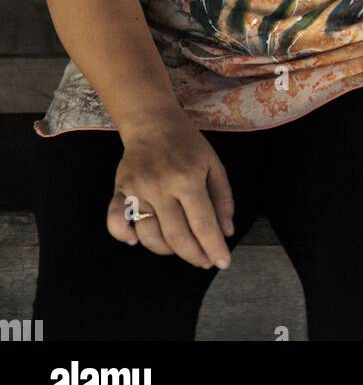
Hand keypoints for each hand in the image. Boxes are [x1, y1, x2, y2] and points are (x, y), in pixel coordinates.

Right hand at [106, 106, 235, 269]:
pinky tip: (136, 240)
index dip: (214, 247)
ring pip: (149, 235)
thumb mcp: (213, 164)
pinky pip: (115, 221)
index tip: (223, 263)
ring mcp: (137, 189)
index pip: (203, 224)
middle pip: (177, 236)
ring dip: (167, 250)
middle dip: (194, 255)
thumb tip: (226, 232)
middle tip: (204, 261)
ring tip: (181, 248)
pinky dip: (123, 236)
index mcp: (188, 178)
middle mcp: (161, 186)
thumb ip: (223, 198)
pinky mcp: (119, 190)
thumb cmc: (188, 144)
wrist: (153, 122)